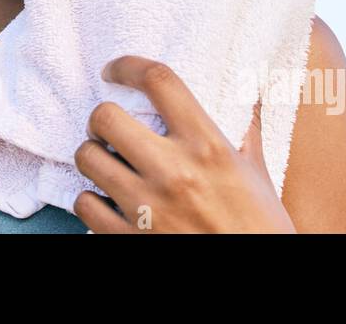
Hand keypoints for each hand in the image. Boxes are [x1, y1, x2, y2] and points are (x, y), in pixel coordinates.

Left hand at [72, 55, 296, 232]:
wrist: (258, 280)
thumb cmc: (260, 228)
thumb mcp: (258, 173)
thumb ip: (245, 129)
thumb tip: (248, 90)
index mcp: (208, 147)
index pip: (159, 82)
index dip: (128, 66)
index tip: (114, 70)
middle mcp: (174, 172)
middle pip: (105, 117)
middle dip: (102, 119)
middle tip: (110, 129)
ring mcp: (147, 208)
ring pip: (87, 158)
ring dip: (93, 157)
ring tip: (108, 164)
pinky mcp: (129, 240)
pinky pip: (84, 204)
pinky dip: (91, 201)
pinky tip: (107, 202)